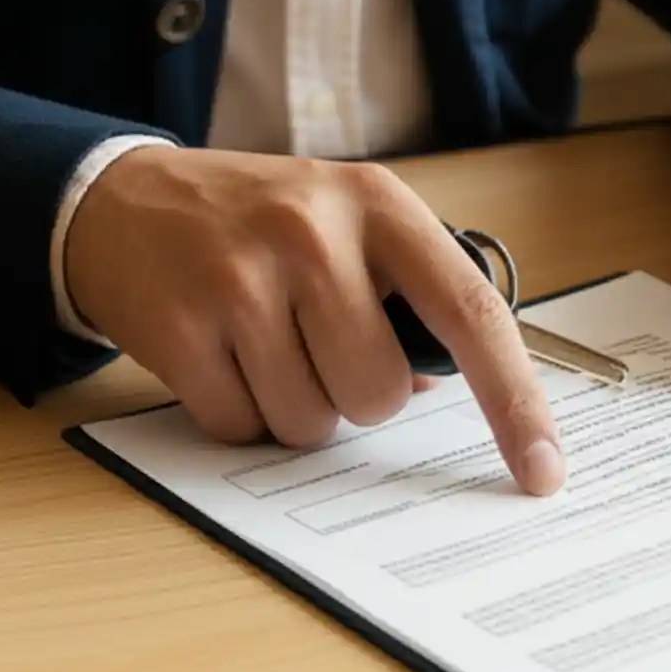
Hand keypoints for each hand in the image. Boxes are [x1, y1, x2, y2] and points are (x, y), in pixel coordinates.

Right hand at [66, 146, 564, 494]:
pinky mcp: (180, 328)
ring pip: (312, 422)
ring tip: (264, 342)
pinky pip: (243, 428)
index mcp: (381, 205)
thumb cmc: (264, 223)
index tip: (544, 469)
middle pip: (382, 392)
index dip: (516, 401)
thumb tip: (449, 388)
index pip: (472, 315)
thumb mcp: (351, 224)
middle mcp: (313, 233)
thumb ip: (413, 296)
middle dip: (358, 394)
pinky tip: (221, 354)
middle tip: (318, 342)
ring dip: (297, 406)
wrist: (127, 201)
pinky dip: (241, 412)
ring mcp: (241, 279)